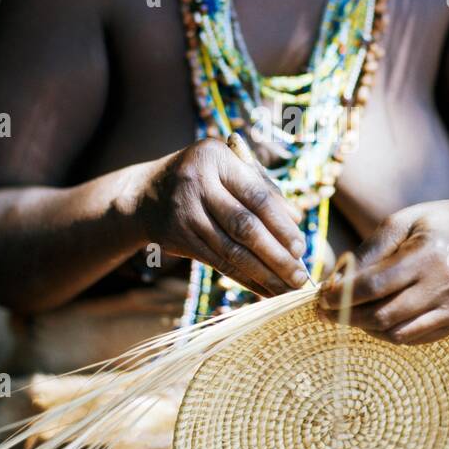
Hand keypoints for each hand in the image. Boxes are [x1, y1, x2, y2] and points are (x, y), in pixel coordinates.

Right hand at [135, 138, 307, 297]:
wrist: (146, 195)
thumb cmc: (204, 178)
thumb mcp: (228, 169)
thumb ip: (262, 189)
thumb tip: (296, 219)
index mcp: (216, 158)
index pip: (256, 196)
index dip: (281, 225)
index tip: (301, 247)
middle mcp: (197, 183)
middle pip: (244, 226)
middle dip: (276, 255)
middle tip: (300, 276)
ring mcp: (184, 212)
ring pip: (231, 251)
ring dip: (263, 274)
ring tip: (288, 288)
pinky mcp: (177, 238)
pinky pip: (217, 263)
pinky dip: (244, 279)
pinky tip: (264, 289)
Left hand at [317, 200, 448, 344]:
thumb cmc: (442, 224)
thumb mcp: (404, 221)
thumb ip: (370, 249)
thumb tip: (336, 280)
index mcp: (428, 254)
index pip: (374, 286)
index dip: (341, 296)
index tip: (321, 296)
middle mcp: (446, 284)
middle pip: (383, 316)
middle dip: (347, 317)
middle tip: (325, 311)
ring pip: (397, 333)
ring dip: (366, 328)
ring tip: (350, 314)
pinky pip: (416, 337)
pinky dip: (390, 331)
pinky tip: (378, 317)